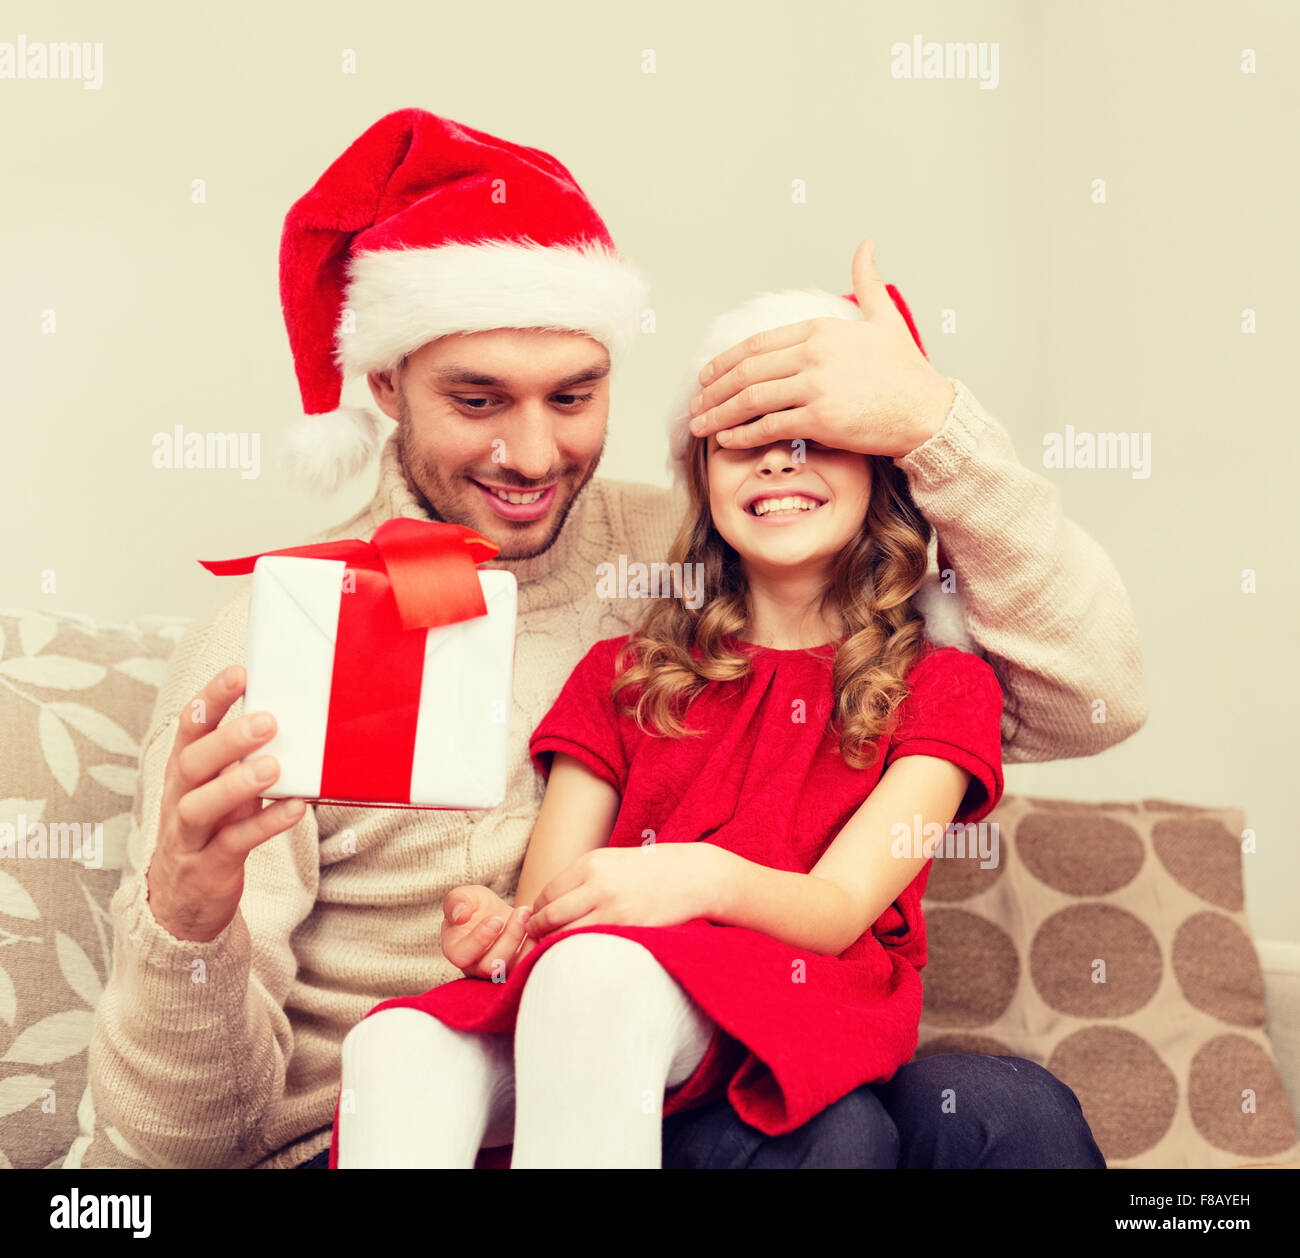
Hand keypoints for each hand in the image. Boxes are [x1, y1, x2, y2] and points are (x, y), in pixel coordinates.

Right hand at [146, 666, 305, 942]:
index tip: (241, 672)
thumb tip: (291, 716)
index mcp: (184, 769)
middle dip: (227, 739)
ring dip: (237, 783)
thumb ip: (244, 757)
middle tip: (267, 721)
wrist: (183, 901)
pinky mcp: (208, 868)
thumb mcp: (222, 787)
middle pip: (192, 763)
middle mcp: (179, 797)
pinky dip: (265, 825)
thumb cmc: (214, 828)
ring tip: (274, 767)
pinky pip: (235, 843)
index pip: (191, 726)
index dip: (212, 697)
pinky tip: (294, 808)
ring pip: (201, 806)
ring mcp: (189, 836)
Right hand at [441, 885, 533, 980]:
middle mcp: (475, 967)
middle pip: (491, 965)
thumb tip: (460, 915)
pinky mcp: (517, 968)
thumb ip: (456, 902)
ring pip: (512, 967)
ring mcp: (497, 971)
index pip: (462, 956)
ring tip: (528, 914)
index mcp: (455, 950)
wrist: (494, 913)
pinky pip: (529, 965)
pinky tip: (538, 924)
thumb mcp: (463, 896)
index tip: (496, 919)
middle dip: (509, 938)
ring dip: (525, 942)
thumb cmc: (474, 906)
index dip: (479, 940)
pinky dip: (537, 946)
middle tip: (521, 913)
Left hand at [525, 844, 721, 939]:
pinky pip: (590, 945)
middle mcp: (598, 883)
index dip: (535, 913)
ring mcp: (613, 907)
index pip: (546, 894)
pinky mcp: (628, 928)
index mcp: (590, 863)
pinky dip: (578, 952)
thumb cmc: (651, 871)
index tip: (535, 924)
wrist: (694, 876)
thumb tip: (544, 906)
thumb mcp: (612, 862)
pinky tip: (579, 955)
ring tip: (553, 953)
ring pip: (564, 935)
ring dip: (553, 946)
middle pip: (549, 916)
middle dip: (536, 933)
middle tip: (535, 943)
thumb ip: (582, 880)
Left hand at [686, 238, 956, 458]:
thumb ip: (868, 282)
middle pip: (747, 371)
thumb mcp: (886, 318)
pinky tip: (726, 440)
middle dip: (714, 389)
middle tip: (696, 403)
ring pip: (751, 399)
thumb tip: (866, 245)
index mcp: (821, 330)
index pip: (757, 344)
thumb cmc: (907, 372)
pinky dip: (742, 434)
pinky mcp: (820, 419)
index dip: (726, 361)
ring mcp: (816, 387)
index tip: (708, 376)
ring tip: (700, 425)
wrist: (929, 412)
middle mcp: (814, 354)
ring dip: (719, 413)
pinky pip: (769, 426)